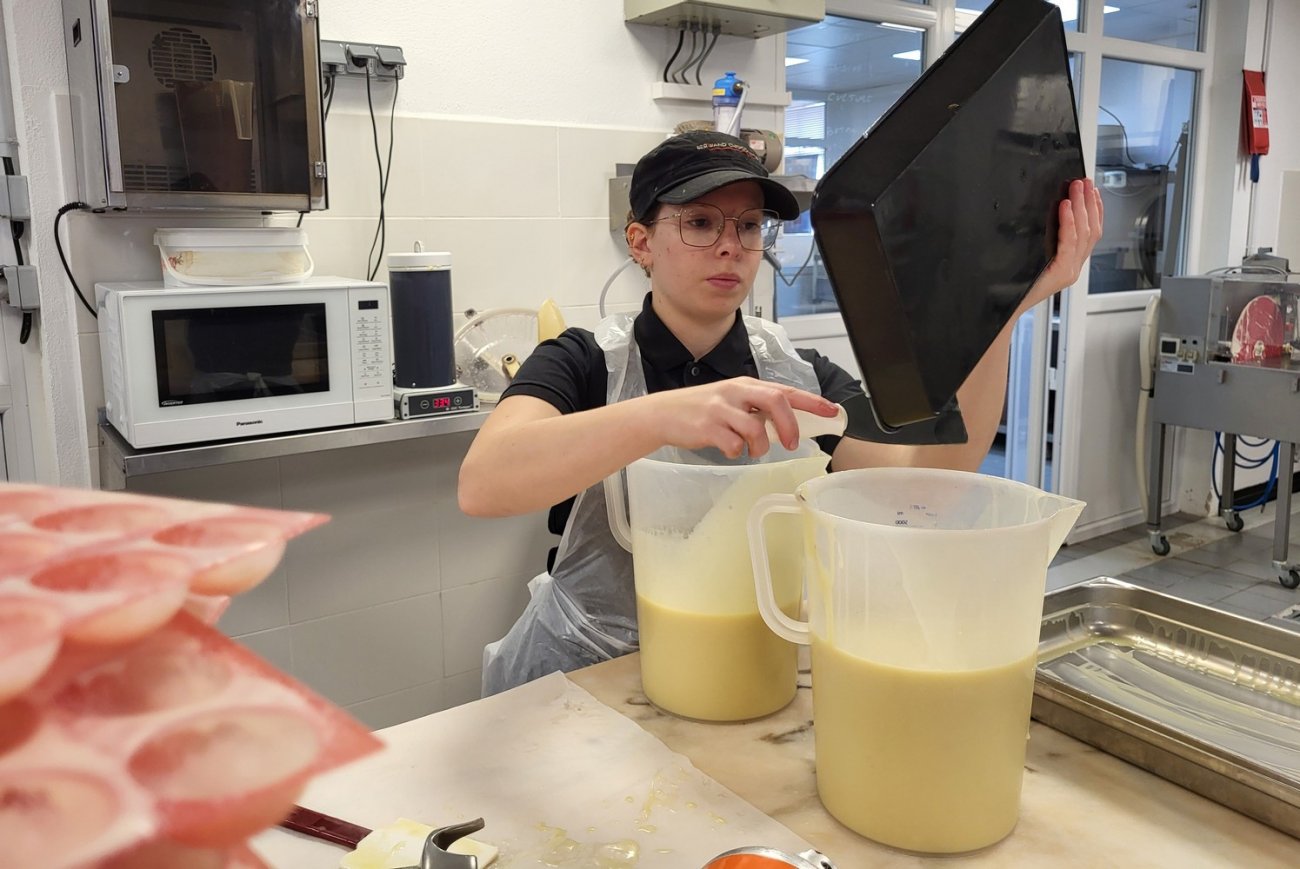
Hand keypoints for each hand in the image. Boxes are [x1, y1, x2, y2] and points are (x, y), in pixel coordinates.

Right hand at [647, 377, 838, 459]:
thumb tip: (787, 424)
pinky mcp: (707, 427)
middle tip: (789, 444)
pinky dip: (735, 452)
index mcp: (746, 385)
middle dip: (789, 425)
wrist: (663, 414)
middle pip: (775, 401)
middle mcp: (736, 392)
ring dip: (758, 446)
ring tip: (748, 449)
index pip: (785, 390)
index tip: (832, 412)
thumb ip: (757, 408)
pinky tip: (727, 449)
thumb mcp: (732, 401)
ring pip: (755, 428)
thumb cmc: (702, 410)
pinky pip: (733, 445)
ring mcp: (721, 409)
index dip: (812, 401)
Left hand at [1023, 178, 1103, 309]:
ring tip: (1076, 188)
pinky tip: (1065, 206)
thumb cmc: (1012, 284)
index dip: (1095, 211)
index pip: (1091, 234)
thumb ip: (1046, 238)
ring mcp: (1069, 271)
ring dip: (1080, 207)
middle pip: (1091, 230)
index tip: (1093, 191)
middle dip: (1089, 204)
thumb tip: (1053, 208)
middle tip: (1085, 182)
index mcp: (1070, 264)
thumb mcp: (1033, 255)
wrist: (1003, 307)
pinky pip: (1068, 243)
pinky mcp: (1061, 273)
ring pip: (1083, 234)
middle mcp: (1074, 268)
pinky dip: (1068, 222)